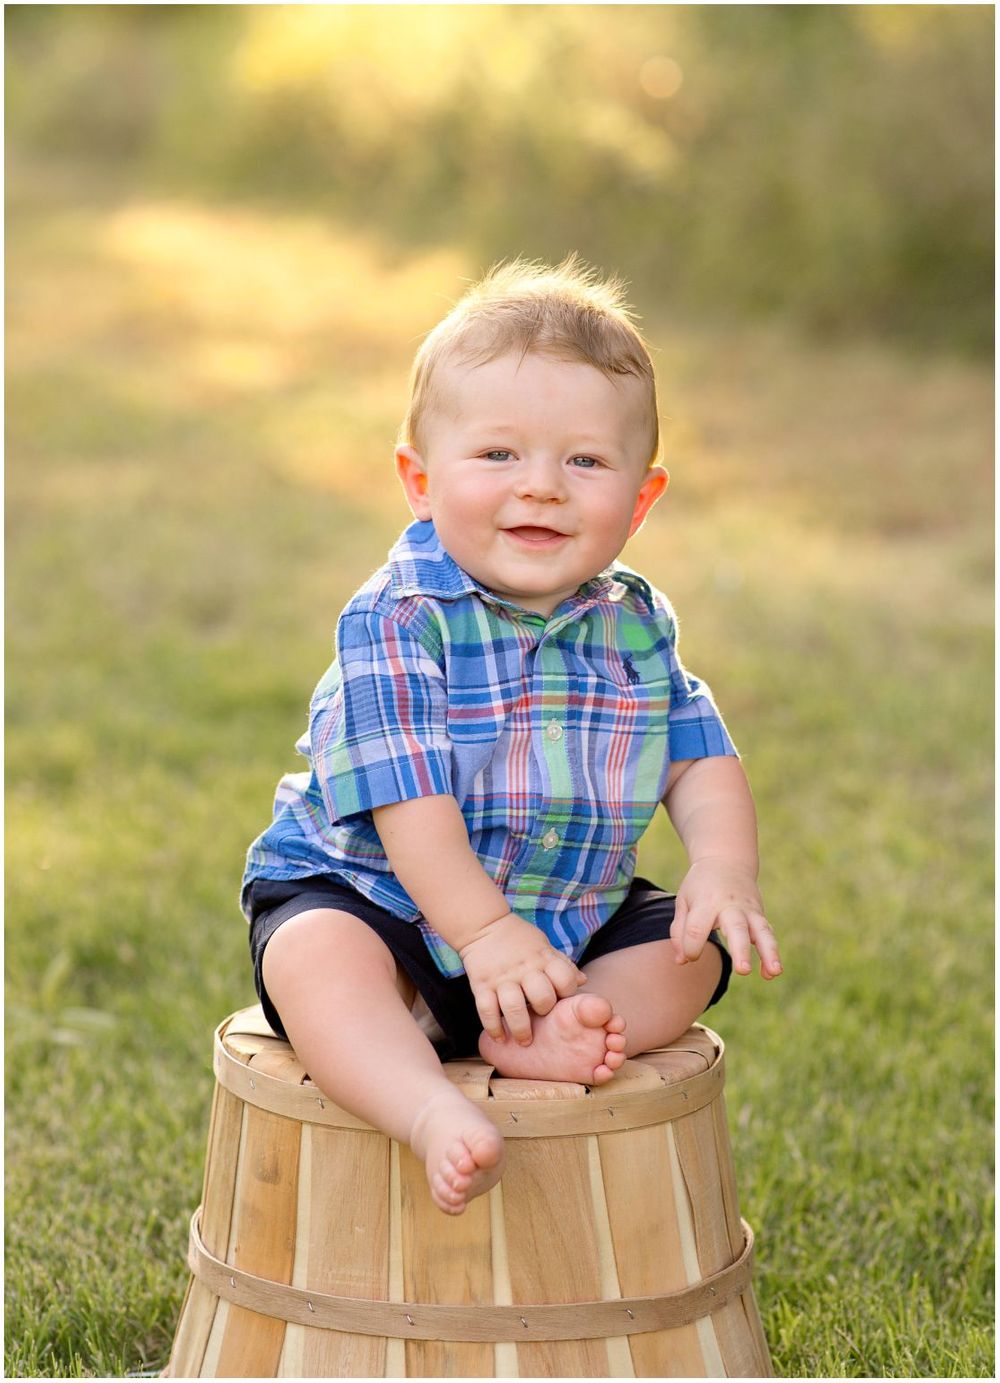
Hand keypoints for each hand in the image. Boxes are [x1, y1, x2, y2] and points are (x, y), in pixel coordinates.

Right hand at [458, 913, 585, 1044]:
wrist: (483, 925)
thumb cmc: (519, 938)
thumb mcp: (544, 945)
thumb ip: (562, 963)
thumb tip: (583, 981)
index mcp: (543, 958)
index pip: (566, 980)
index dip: (568, 994)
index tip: (562, 1003)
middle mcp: (524, 969)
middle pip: (542, 997)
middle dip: (545, 1012)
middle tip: (542, 1021)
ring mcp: (502, 978)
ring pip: (514, 1008)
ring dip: (521, 1029)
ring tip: (525, 1040)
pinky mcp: (481, 984)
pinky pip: (487, 1010)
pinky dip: (493, 1027)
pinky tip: (499, 1038)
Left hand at [673, 859, 781, 979]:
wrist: (726, 861)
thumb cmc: (700, 886)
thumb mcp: (683, 901)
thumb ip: (679, 931)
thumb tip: (682, 961)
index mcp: (706, 901)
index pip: (696, 929)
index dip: (691, 948)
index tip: (689, 956)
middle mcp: (730, 905)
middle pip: (736, 928)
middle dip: (740, 950)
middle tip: (743, 970)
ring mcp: (748, 910)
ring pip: (761, 931)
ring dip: (768, 953)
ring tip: (773, 973)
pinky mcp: (759, 915)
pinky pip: (767, 935)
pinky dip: (771, 953)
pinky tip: (772, 973)